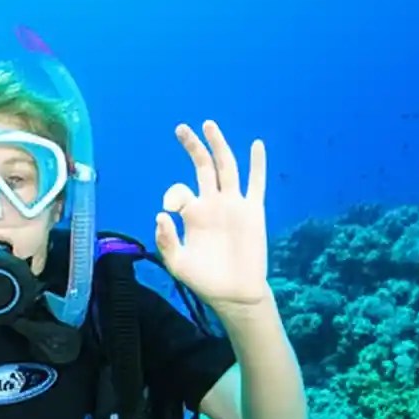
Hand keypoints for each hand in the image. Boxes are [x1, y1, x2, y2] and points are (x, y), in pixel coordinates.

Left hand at [154, 121, 270, 307]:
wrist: (234, 294)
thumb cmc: (204, 279)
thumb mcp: (178, 263)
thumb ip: (166, 240)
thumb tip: (160, 215)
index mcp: (192, 213)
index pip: (179, 191)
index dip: (173, 195)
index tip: (169, 210)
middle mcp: (212, 203)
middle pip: (202, 167)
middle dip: (192, 146)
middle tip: (181, 127)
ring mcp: (233, 205)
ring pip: (226, 167)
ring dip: (218, 145)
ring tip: (209, 125)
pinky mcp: (253, 212)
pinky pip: (256, 184)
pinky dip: (258, 164)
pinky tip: (257, 145)